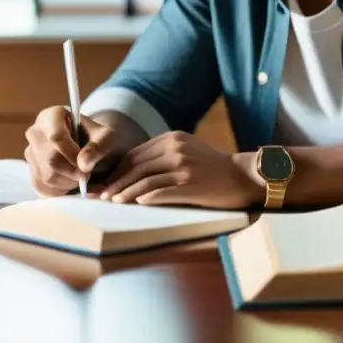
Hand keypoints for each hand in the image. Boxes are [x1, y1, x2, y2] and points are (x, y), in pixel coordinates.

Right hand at [24, 105, 120, 196]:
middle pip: (50, 159)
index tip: (87, 167)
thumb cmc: (96, 138)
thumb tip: (84, 165)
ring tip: (79, 176)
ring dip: (68, 183)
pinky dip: (59, 191)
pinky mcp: (31, 170)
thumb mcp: (106, 137)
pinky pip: (42, 186)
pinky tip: (70, 183)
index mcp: (51, 116)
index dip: (72, 155)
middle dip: (72, 172)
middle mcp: (35, 132)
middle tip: (87, 175)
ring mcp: (30, 152)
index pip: (56, 137)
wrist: (88, 146)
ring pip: (46, 175)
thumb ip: (98, 147)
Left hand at [95, 131, 262, 209]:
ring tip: (112, 202)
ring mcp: (183, 166)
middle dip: (115, 181)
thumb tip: (132, 173)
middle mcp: (176, 149)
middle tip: (101, 194)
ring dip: (124, 192)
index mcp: (172, 138)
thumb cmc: (212, 168)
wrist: (242, 177)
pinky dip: (144, 198)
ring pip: (144, 179)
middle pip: (135, 166)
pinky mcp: (190, 184)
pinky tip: (135, 204)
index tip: (104, 182)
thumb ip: (163, 155)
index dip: (117, 169)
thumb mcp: (187, 151)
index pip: (135, 154)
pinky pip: (160, 191)